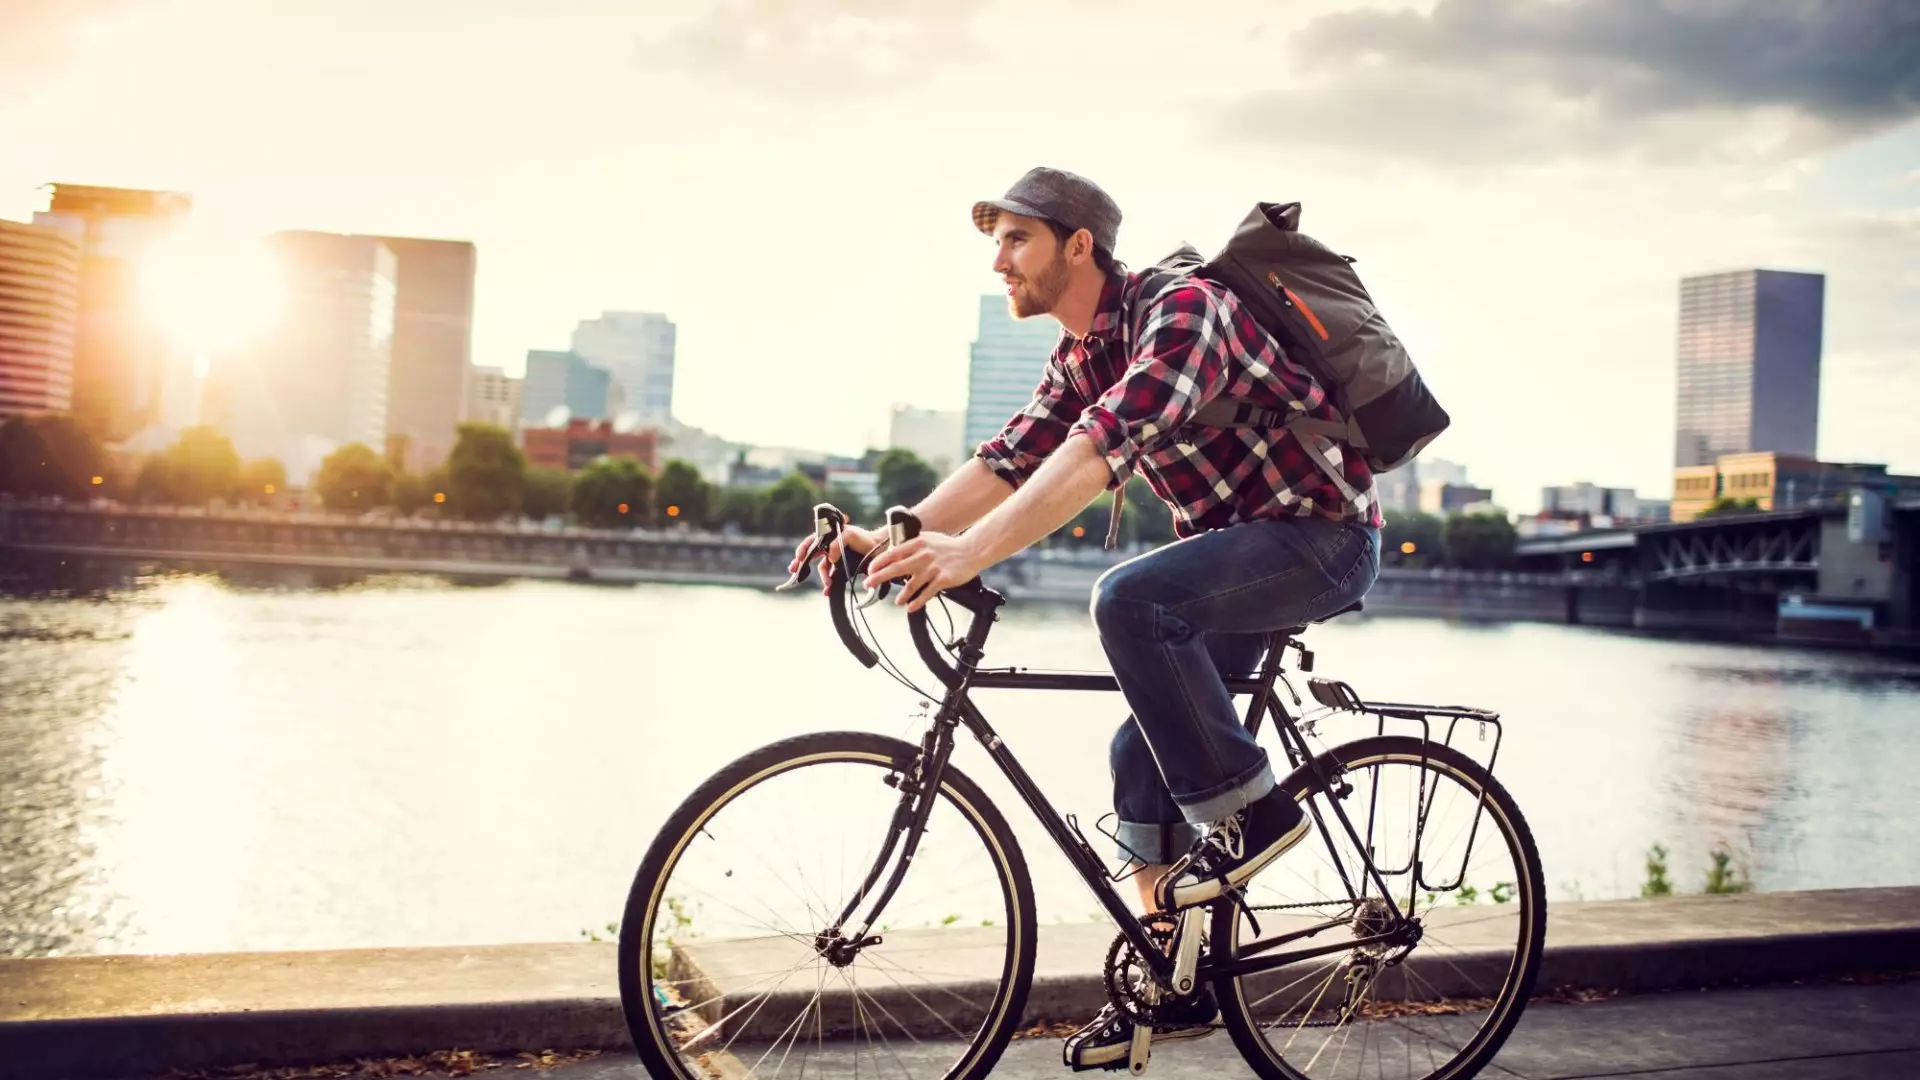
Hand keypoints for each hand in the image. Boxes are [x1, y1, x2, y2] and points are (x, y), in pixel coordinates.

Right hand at [788, 523, 884, 593]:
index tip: (799, 558)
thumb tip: (828, 557)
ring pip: (823, 569)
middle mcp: (829, 546)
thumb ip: (836, 543)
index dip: (804, 549)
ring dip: (823, 577)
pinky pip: (831, 576)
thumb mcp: (850, 535)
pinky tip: (828, 591)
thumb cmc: (865, 539)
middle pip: (812, 556)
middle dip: (802, 564)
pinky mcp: (841, 568)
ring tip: (827, 585)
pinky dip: (828, 584)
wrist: (879, 550)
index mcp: (829, 535)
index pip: (812, 541)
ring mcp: (835, 558)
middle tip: (794, 571)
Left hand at [861, 531, 986, 611]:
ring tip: (897, 601)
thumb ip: (910, 546)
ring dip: (902, 595)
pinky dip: (917, 602)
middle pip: (896, 568)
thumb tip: (891, 554)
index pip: (892, 553)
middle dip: (879, 577)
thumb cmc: (947, 546)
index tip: (869, 571)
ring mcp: (933, 568)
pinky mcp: (943, 579)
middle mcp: (923, 555)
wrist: (971, 551)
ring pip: (911, 584)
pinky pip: (926, 594)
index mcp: (917, 543)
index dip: (878, 563)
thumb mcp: (927, 539)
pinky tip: (910, 607)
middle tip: (868, 584)